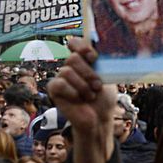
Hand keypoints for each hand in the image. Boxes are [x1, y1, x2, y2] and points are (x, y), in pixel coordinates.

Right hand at [48, 38, 116, 162]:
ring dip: (82, 85)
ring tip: (90, 95)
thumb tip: (103, 48)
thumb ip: (103, 63)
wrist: (99, 119)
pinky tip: (78, 99)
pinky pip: (59, 84)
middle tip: (97, 86)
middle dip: (88, 72)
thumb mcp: (108, 78)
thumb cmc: (104, 99)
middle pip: (73, 57)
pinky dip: (72, 92)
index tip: (93, 57)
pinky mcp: (54, 90)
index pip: (75, 43)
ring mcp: (61, 78)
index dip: (82, 47)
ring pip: (66, 71)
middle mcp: (71, 67)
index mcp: (84, 61)